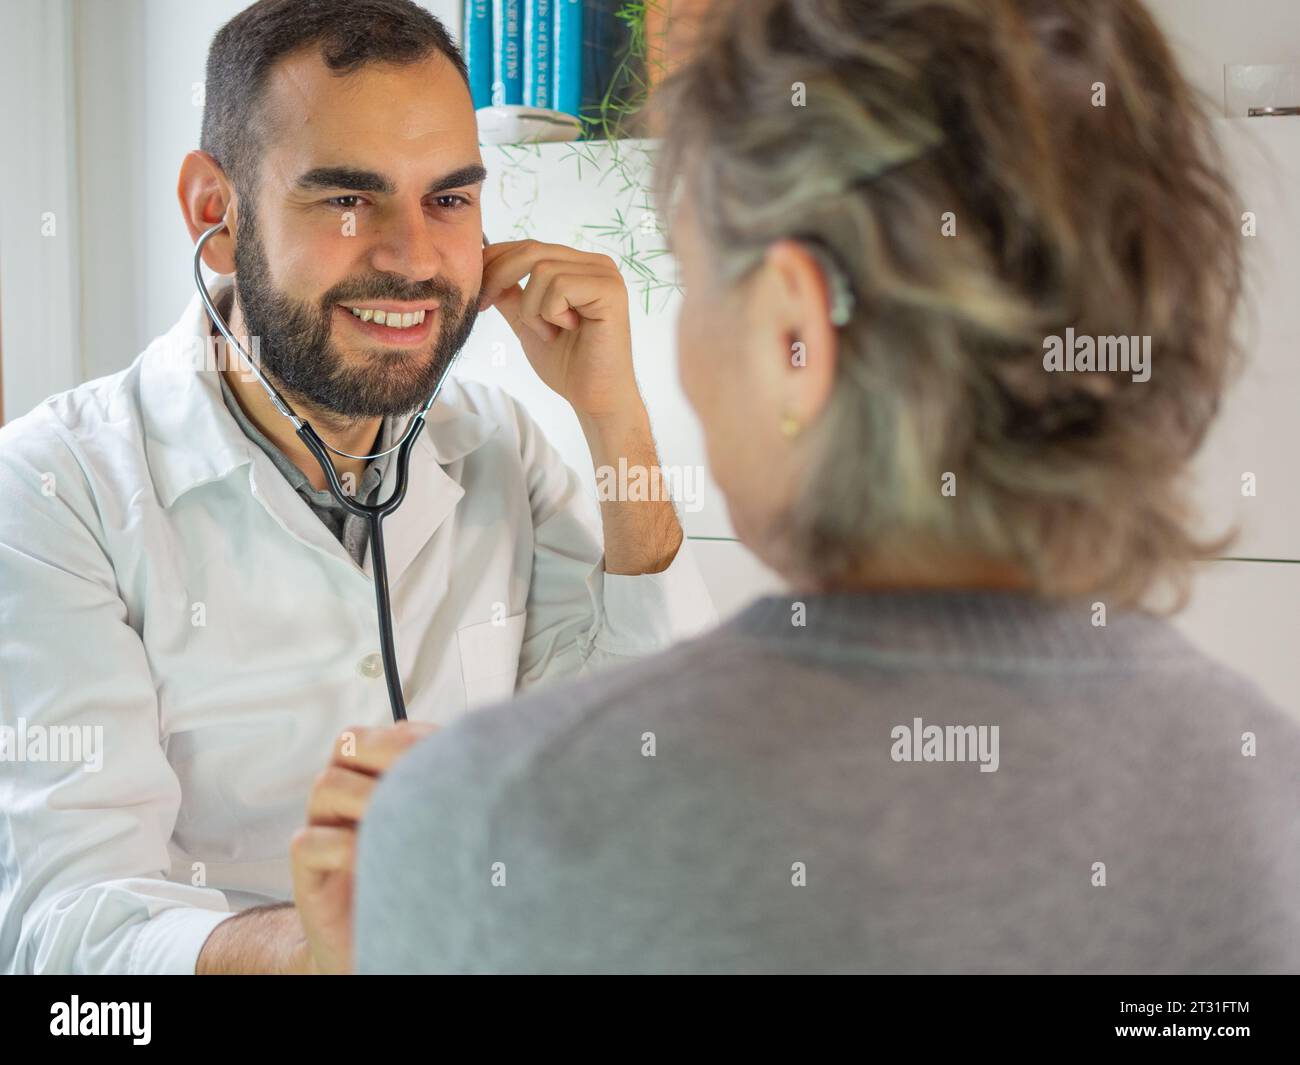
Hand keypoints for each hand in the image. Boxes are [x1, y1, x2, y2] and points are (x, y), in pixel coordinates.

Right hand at [290, 721, 437, 973]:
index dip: (417, 737)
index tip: (451, 751)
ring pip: (327, 784)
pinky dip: (343, 846)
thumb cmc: (411, 882)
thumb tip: (490, 770)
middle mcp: (347, 796)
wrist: (373, 943)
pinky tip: (374, 861)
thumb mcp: (436, 834)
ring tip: (398, 820)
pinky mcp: (307, 871)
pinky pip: (309, 842)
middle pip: (349, 744)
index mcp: (377, 777)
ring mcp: (323, 828)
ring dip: (367, 796)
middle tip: (421, 775)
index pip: (390, 733)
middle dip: (387, 749)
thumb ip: (447, 799)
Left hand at [478, 240, 640, 419]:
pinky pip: (559, 286)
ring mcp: (605, 275)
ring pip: (542, 270)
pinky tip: (567, 330)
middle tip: (489, 306)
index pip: (528, 247)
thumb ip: (511, 294)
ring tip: (549, 333)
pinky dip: (551, 313)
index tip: (480, 295)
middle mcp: (596, 264)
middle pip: (532, 251)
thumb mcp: (528, 321)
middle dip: (500, 279)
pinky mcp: (610, 291)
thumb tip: (484, 269)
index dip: (495, 263)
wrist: (594, 397)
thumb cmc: (568, 364)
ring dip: (532, 308)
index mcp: (579, 267)